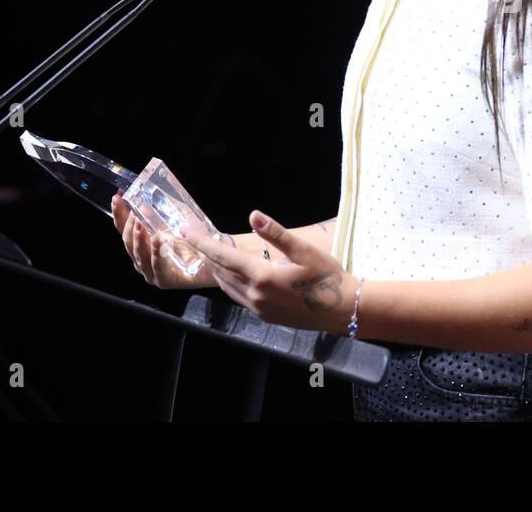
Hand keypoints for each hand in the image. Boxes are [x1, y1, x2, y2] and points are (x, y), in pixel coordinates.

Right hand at [111, 193, 213, 288]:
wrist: (217, 256)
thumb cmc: (196, 237)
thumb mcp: (178, 217)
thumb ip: (163, 208)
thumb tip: (145, 197)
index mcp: (143, 242)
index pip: (124, 228)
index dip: (119, 214)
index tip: (117, 198)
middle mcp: (144, 257)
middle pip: (128, 243)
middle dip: (128, 227)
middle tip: (134, 213)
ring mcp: (152, 271)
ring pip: (138, 256)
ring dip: (138, 240)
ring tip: (140, 224)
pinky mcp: (165, 280)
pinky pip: (156, 269)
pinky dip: (154, 254)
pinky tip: (156, 241)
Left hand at [182, 209, 357, 333]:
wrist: (344, 309)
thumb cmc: (327, 276)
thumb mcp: (304, 250)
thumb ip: (276, 234)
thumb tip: (254, 215)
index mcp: (263, 276)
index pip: (224, 256)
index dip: (204, 243)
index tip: (187, 232)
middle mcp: (256, 295)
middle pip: (221, 272)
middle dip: (207, 255)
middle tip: (195, 239)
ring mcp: (259, 308)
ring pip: (228, 287)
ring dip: (217, 270)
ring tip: (209, 255)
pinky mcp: (266, 316)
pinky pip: (239, 297)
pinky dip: (230, 283)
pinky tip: (233, 275)